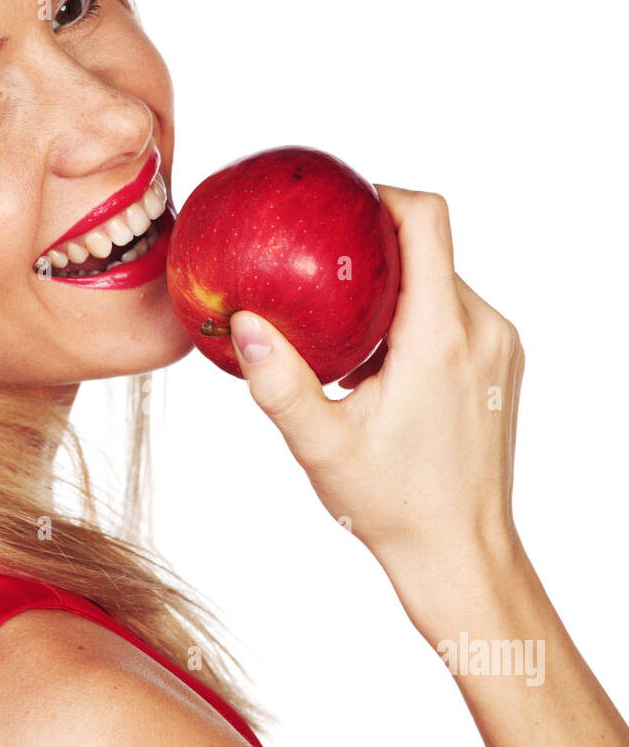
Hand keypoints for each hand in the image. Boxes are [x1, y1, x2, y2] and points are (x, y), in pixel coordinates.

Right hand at [229, 187, 523, 572]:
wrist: (460, 551)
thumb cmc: (394, 504)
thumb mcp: (322, 445)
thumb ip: (279, 381)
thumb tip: (244, 323)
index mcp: (440, 336)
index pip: (426, 218)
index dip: (380, 195)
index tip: (336, 211)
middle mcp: (482, 330)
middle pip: (429, 249)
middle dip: (374, 253)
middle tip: (318, 277)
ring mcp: (499, 347)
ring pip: (443, 282)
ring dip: (395, 291)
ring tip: (343, 329)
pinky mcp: (502, 365)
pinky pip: (457, 314)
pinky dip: (417, 319)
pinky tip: (377, 362)